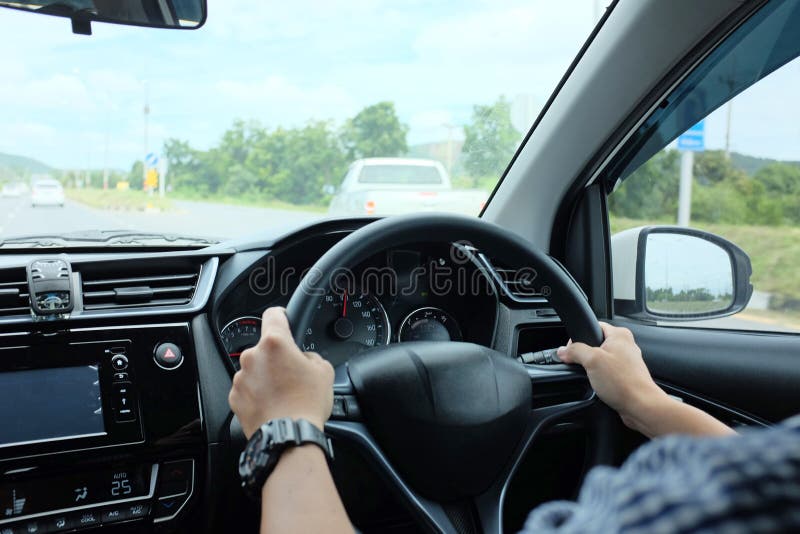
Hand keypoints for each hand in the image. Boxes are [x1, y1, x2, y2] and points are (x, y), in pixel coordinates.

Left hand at [228, 307, 334, 438]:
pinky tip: (272, 405)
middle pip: (265, 347)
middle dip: (277, 357)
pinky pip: (247, 389)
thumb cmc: (306, 405)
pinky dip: (257, 394)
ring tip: (283, 394)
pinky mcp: (235, 397)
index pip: (273, 315)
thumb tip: (304, 359)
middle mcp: (253, 356)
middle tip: (292, 373)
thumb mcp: (324, 371)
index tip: (283, 320)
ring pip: (255, 369)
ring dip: (266, 376)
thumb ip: (311, 356)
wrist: (288, 437)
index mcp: (275, 343)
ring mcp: (241, 378)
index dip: (281, 316)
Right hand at [557, 322, 667, 431]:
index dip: (579, 337)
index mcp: (620, 335)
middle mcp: (625, 346)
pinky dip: (600, 379)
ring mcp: (626, 362)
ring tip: (595, 378)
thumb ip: (575, 351)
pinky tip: (600, 386)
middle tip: (584, 366)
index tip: (572, 350)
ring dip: (593, 369)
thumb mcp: (592, 361)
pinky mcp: (625, 376)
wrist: (641, 406)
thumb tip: (563, 350)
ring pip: (600, 360)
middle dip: (586, 356)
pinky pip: (607, 373)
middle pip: (595, 345)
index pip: (594, 326)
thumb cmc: (624, 382)